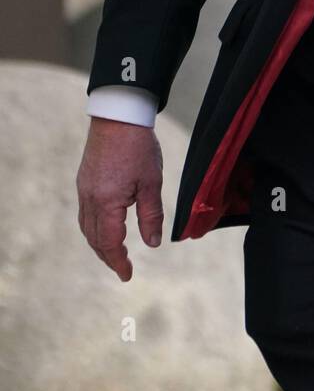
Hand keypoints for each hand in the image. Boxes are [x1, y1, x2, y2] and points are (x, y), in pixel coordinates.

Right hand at [76, 118, 163, 279]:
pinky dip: (94, 228)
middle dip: (108, 256)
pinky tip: (105, 227)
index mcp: (108, 202)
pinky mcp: (84, 180)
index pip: (110, 243)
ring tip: (114, 253)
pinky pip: (85, 213)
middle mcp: (90, 199)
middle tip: (123, 268)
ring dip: (99, 244)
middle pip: (95, 239)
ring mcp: (84, 189)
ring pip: (87, 227)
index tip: (127, 275)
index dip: (119, 262)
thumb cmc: (139, 146)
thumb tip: (153, 244)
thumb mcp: (152, 182)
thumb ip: (151, 215)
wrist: (119, 115)